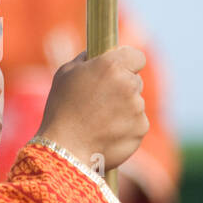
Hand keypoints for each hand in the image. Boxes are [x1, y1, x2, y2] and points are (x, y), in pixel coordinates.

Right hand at [38, 45, 148, 172]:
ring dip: (123, 108)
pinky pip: (136, 123)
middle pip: (135, 80)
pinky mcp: (141, 129)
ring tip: (99, 120)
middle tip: (101, 100)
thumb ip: (86, 59)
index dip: (127, 62)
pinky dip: (125, 127)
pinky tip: (106, 133)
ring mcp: (137, 108)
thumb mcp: (65, 74)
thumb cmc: (62, 108)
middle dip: (122, 87)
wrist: (65, 148)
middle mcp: (129, 84)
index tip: (119, 69)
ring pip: (135, 103)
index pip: (136, 56)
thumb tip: (96, 54)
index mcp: (111, 66)